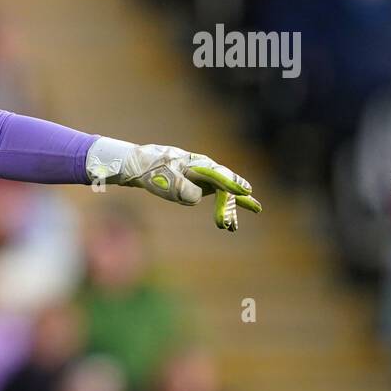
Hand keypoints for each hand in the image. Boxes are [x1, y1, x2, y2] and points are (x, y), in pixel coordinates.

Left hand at [87, 138, 262, 230]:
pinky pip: (217, 199)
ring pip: (223, 194)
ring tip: (234, 227)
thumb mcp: (163, 177)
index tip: (244, 191)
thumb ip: (181, 186)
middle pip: (224, 186)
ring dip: (230, 210)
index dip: (231, 183)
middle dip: (233, 201)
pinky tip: (229, 225)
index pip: (217, 174)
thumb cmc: (151, 168)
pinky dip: (223, 211)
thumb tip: (197, 198)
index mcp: (195, 163)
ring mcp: (204, 179)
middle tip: (251, 210)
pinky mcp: (200, 187)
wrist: (139, 166)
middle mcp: (204, 170)